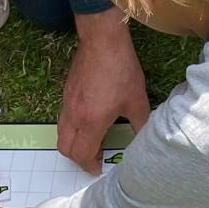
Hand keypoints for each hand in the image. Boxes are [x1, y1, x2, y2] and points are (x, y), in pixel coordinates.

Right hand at [57, 9, 149, 171]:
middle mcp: (73, 115)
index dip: (90, 166)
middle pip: (65, 147)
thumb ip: (141, 124)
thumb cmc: (121, 70)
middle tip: (94, 157)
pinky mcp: (66, 91)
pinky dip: (72, 126)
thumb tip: (146, 141)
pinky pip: (63, 117)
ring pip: (61, 132)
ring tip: (92, 139)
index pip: (82, 154)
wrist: (102, 40)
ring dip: (73, 142)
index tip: (100, 167)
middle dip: (78, 158)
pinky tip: (89, 118)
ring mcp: (67, 102)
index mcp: (90, 121)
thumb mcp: (137, 100)